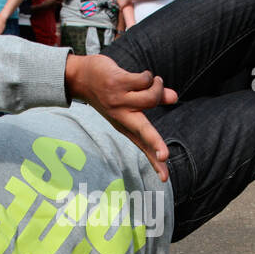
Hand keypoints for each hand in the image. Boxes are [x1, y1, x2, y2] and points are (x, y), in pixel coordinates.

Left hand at [64, 53, 177, 181]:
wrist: (80, 76)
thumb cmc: (111, 89)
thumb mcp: (132, 99)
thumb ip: (156, 98)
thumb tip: (174, 97)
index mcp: (126, 125)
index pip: (144, 147)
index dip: (155, 162)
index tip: (164, 178)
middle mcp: (122, 116)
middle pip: (144, 132)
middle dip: (156, 144)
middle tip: (165, 156)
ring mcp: (118, 101)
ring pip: (151, 97)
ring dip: (158, 85)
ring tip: (155, 81)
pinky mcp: (117, 84)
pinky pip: (145, 80)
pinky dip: (148, 76)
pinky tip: (143, 75)